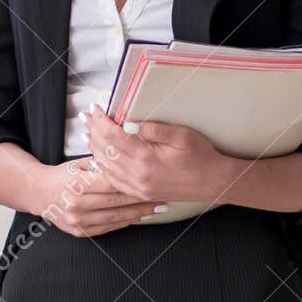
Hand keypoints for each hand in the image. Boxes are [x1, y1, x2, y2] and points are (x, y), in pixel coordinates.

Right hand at [35, 156, 164, 238]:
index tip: (148, 180)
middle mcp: (76, 203)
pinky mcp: (80, 231)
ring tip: (154, 209)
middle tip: (159, 195)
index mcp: (77, 183)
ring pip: (114, 217)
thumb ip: (102, 163)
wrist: (39, 193)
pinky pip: (107, 228)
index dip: (132, 183)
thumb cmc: (62, 175)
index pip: (111, 183)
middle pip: (115, 201)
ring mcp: (77, 220)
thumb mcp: (79, 163)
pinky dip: (124, 223)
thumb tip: (126, 157)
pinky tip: (136, 218)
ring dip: (137, 214)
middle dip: (140, 199)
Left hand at [85, 105, 234, 205]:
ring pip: (106, 166)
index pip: (113, 136)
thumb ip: (153, 129)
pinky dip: (103, 167)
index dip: (101, 121)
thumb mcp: (181, 135)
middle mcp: (138, 175)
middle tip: (87, 118)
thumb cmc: (201, 157)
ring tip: (89, 133)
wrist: (214, 182)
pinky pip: (114, 181)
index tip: (95, 110)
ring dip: (94, 148)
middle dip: (93, 131)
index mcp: (146, 159)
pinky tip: (100, 157)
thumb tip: (128, 124)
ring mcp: (138, 186)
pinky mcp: (140, 192)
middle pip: (105, 151)